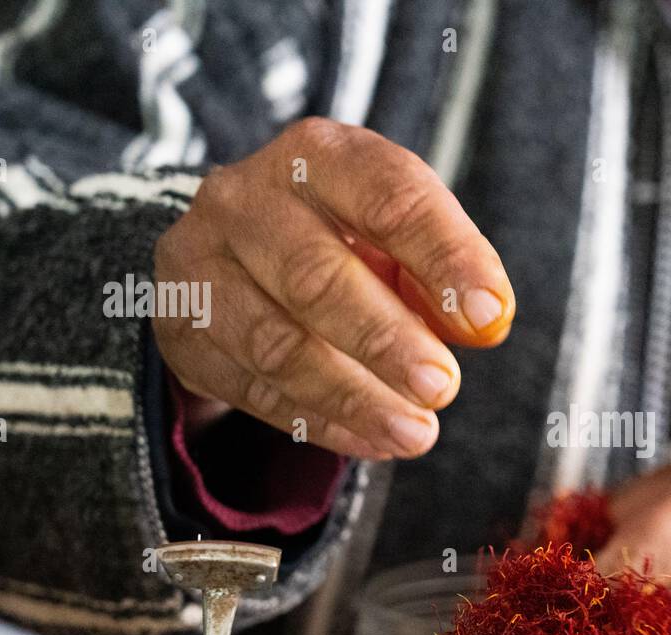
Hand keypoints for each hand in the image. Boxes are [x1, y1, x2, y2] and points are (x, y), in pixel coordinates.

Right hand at [153, 117, 514, 457]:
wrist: (229, 255)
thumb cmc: (338, 241)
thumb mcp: (395, 237)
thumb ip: (440, 273)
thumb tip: (485, 322)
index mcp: (319, 157)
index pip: (388, 196)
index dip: (444, 257)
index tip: (488, 315)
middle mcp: (246, 198)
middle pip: (316, 275)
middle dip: (387, 340)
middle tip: (444, 387)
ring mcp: (200, 263)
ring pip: (277, 344)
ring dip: (355, 397)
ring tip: (416, 433)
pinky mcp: (181, 329)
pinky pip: (253, 387)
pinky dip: (319, 421)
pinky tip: (371, 440)